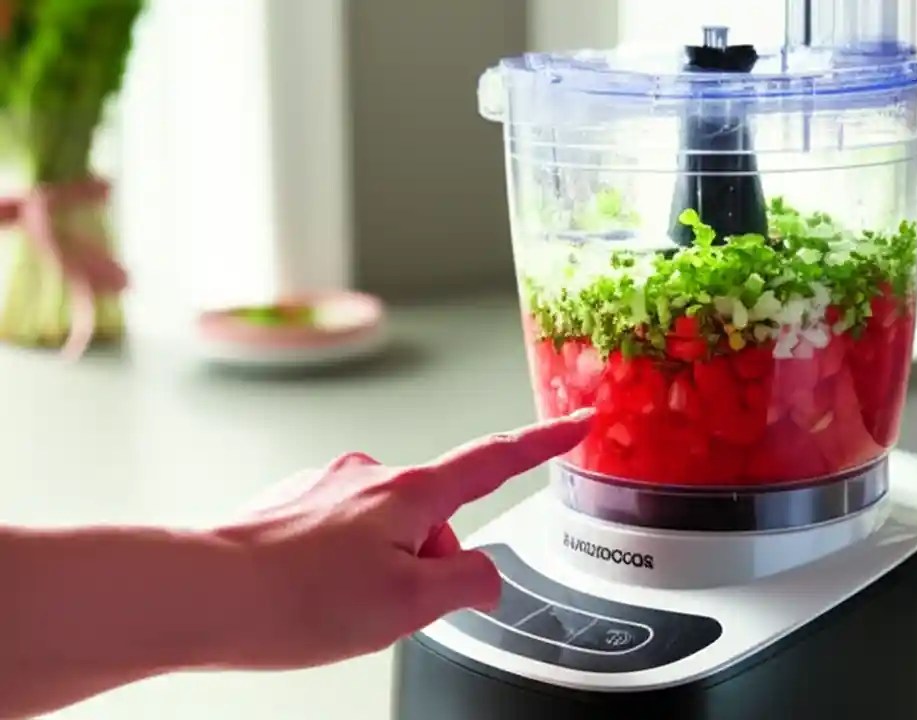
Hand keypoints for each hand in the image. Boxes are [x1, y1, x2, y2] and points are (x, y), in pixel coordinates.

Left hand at [211, 409, 592, 669]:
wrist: (197, 594)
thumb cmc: (294, 599)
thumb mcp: (408, 606)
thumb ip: (466, 584)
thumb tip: (484, 576)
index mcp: (410, 493)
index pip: (497, 460)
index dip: (545, 442)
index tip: (578, 420)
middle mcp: (370, 476)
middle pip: (435, 519)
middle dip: (430, 564)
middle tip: (390, 612)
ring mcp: (327, 487)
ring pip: (388, 532)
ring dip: (383, 570)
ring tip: (337, 610)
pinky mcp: (292, 506)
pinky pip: (344, 536)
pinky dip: (342, 567)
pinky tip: (311, 597)